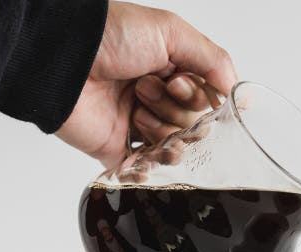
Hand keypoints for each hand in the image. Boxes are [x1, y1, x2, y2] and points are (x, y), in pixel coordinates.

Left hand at [56, 1, 236, 168]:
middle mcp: (157, 99)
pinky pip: (147, 170)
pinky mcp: (117, 150)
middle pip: (194, 125)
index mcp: (171, 71)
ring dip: (161, 128)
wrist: (63, 59)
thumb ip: (212, 59)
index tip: (176, 80)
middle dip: (175, 109)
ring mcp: (137, 126)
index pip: (207, 99)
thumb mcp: (171, 32)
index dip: (196, 95)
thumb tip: (236, 91)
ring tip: (135, 110)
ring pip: (176, 147)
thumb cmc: (110, 36)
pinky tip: (150, 152)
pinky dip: (153, 165)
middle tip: (145, 88)